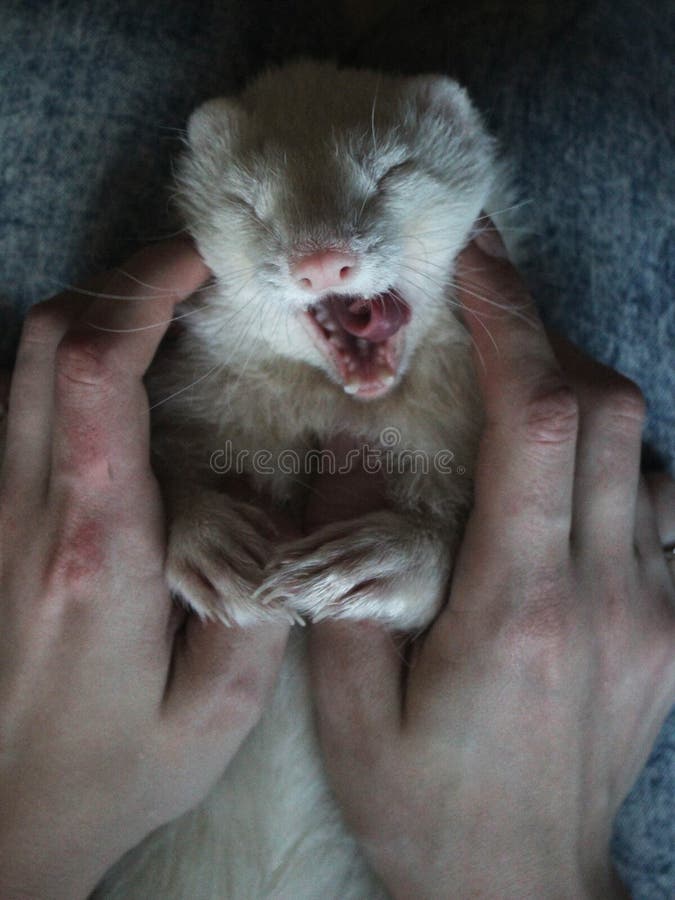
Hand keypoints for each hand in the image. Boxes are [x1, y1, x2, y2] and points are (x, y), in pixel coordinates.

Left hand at [0, 240, 288, 899]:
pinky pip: (15, 405)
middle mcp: (32, 512)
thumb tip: (293, 497)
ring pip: (18, 364)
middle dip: (119, 282)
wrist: (5, 818)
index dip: (142, 295)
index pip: (94, 376)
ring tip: (165, 313)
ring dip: (91, 315)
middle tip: (193, 275)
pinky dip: (67, 361)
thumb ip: (265, 599)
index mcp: (99, 548)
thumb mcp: (220, 712)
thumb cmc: (116, 768)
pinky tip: (121, 379)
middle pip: (44, 342)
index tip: (201, 264)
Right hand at [308, 227, 674, 898]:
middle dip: (544, 342)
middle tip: (480, 328)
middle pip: (606, 410)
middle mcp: (608, 595)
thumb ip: (345, 579)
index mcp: (519, 608)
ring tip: (506, 407)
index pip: (534, 424)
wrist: (526, 895)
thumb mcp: (348, 709)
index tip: (475, 263)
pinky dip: (608, 466)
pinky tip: (555, 488)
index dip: (510, 324)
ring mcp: (657, 611)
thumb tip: (346, 457)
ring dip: (575, 405)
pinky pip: (658, 506)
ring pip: (639, 451)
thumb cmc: (426, 807)